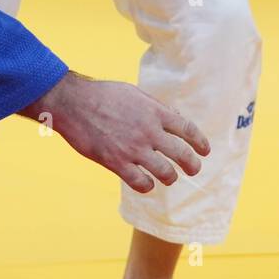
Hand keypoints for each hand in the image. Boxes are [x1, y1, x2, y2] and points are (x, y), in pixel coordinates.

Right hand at [20, 71, 209, 192]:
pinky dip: (147, 185)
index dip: (201, 143)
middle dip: (193, 165)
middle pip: (183, 155)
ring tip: (168, 177)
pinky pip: (141, 183)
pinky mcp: (116, 163)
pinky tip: (145, 182)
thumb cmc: (103, 95)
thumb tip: (175, 117)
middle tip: (194, 169)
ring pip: (165, 173)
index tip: (205, 151)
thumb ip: (156, 107)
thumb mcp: (134, 93)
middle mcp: (149, 131)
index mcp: (155, 112)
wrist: (73, 103)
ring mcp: (133, 149)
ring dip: (170, 177)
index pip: (188, 130)